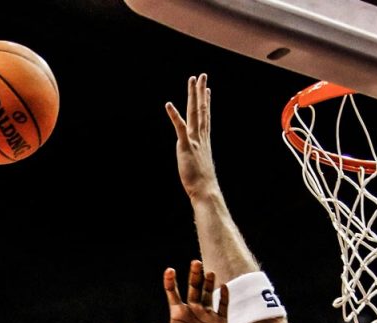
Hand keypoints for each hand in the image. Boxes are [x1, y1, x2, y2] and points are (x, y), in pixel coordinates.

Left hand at [111, 261, 227, 322]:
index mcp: (177, 316)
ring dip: (208, 282)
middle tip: (195, 262)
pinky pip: (222, 306)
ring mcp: (206, 318)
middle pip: (193, 288)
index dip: (171, 281)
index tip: (169, 270)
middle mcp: (192, 314)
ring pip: (208, 294)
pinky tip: (223, 286)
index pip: (173, 293)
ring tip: (208, 271)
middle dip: (194, 275)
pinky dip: (223, 296)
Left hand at [166, 73, 216, 200]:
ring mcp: (194, 140)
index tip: (207, 90)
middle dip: (201, 92)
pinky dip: (174, 115)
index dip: (206, 103)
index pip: (206, 118)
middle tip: (202, 76)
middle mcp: (201, 137)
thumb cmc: (203, 184)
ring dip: (193, 95)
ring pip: (195, 113)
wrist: (205, 191)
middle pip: (202, 110)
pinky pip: (179, 127)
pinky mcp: (185, 146)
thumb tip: (198, 162)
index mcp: (204, 141)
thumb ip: (198, 160)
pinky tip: (168, 104)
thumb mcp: (201, 168)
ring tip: (192, 79)